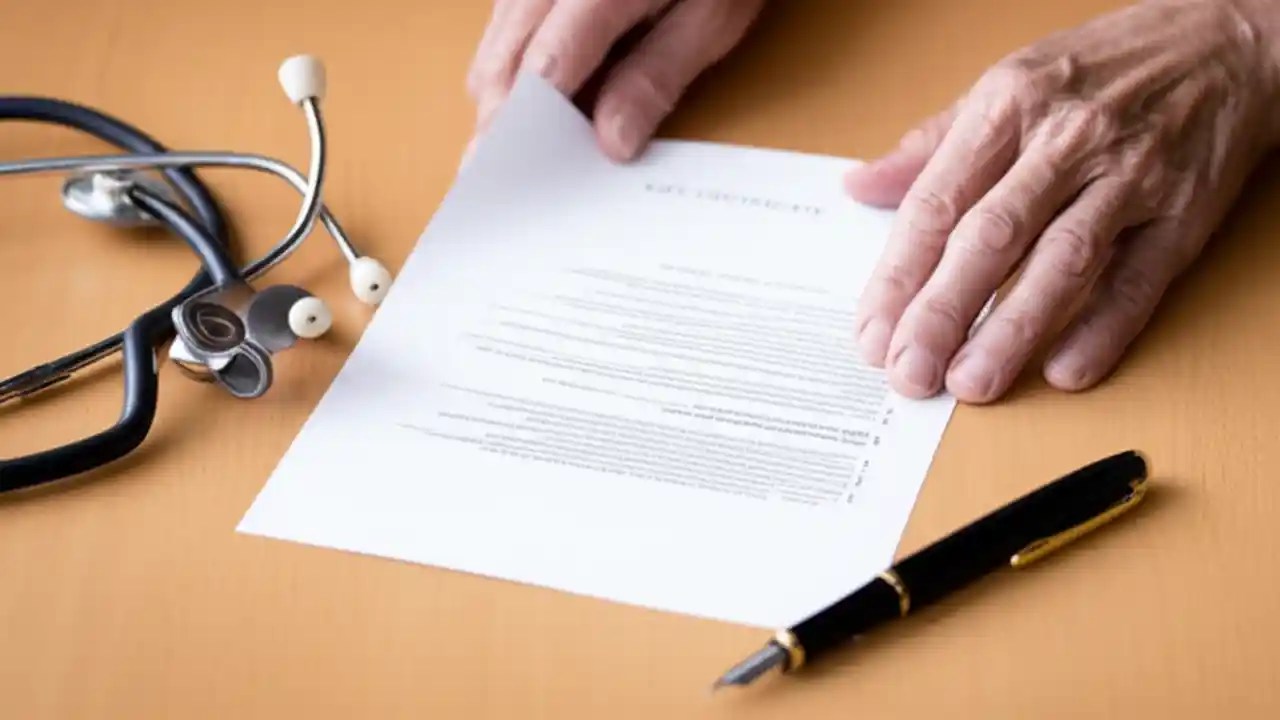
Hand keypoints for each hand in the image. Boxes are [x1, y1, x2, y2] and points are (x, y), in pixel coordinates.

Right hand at [464, 0, 765, 162]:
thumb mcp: (714, 15)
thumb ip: (658, 75)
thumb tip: (611, 141)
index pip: (544, 70)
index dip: (525, 133)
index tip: (516, 181)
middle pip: (503, 62)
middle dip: (504, 126)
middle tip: (513, 182)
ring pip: (496, 43)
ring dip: (508, 95)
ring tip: (533, 144)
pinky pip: (505, 21)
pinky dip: (515, 62)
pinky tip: (546, 92)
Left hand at [846, 0, 1279, 402]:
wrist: (1225, 42)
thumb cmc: (1101, 69)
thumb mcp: (1006, 86)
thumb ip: (930, 147)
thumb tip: (861, 186)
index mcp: (1006, 107)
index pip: (937, 204)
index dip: (898, 276)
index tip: (871, 333)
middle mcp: (1065, 141)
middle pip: (990, 238)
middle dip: (941, 312)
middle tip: (908, 372)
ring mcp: (1129, 176)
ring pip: (1062, 261)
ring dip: (1012, 329)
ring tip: (970, 383)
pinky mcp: (1183, 211)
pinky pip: (1139, 278)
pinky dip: (1104, 327)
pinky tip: (1066, 370)